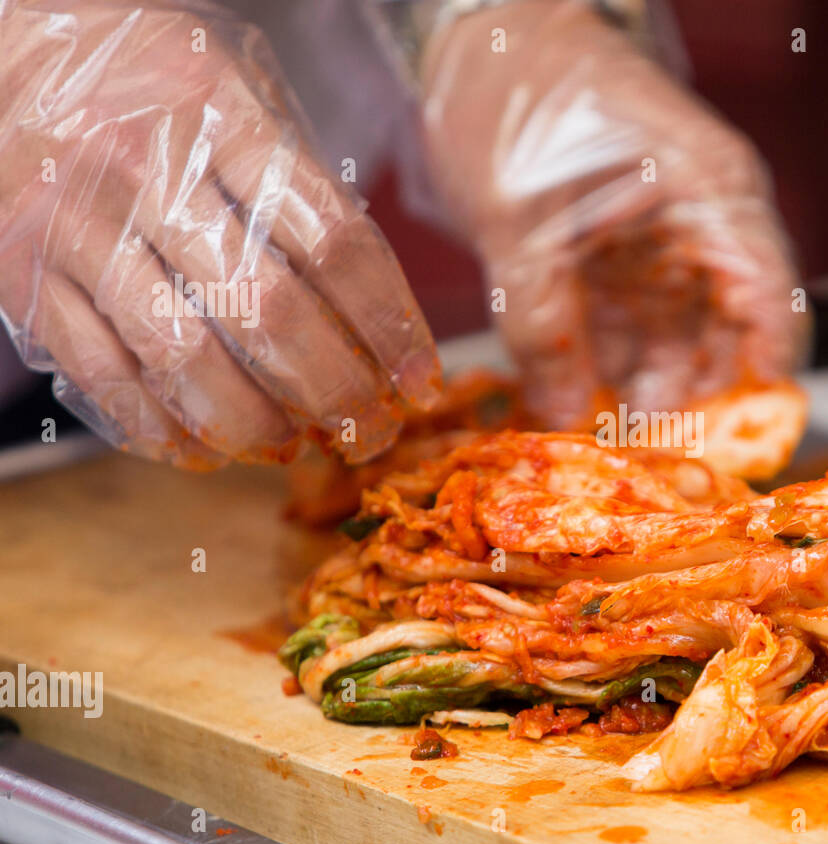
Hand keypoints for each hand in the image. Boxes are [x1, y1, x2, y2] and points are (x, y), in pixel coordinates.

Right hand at [0, 0, 441, 466]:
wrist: (7, 45)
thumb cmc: (153, 81)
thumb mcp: (240, 93)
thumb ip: (298, 187)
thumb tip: (379, 316)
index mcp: (223, 118)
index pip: (334, 242)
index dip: (390, 326)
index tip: (421, 381)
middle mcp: (148, 171)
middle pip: (267, 312)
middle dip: (336, 392)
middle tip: (370, 433)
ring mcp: (79, 226)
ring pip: (182, 357)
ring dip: (254, 424)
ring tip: (294, 445)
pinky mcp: (24, 272)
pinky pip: (102, 375)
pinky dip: (162, 428)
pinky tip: (208, 450)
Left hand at [418, 0, 806, 427]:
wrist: (478, 40)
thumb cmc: (517, 94)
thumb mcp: (520, 222)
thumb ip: (544, 329)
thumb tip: (567, 420)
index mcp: (713, 195)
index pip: (772, 304)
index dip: (760, 382)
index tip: (727, 443)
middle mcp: (704, 225)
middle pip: (728, 337)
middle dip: (692, 404)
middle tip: (648, 462)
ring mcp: (664, 244)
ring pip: (677, 342)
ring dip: (645, 395)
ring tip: (607, 446)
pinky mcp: (623, 259)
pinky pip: (630, 330)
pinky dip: (608, 369)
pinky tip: (579, 408)